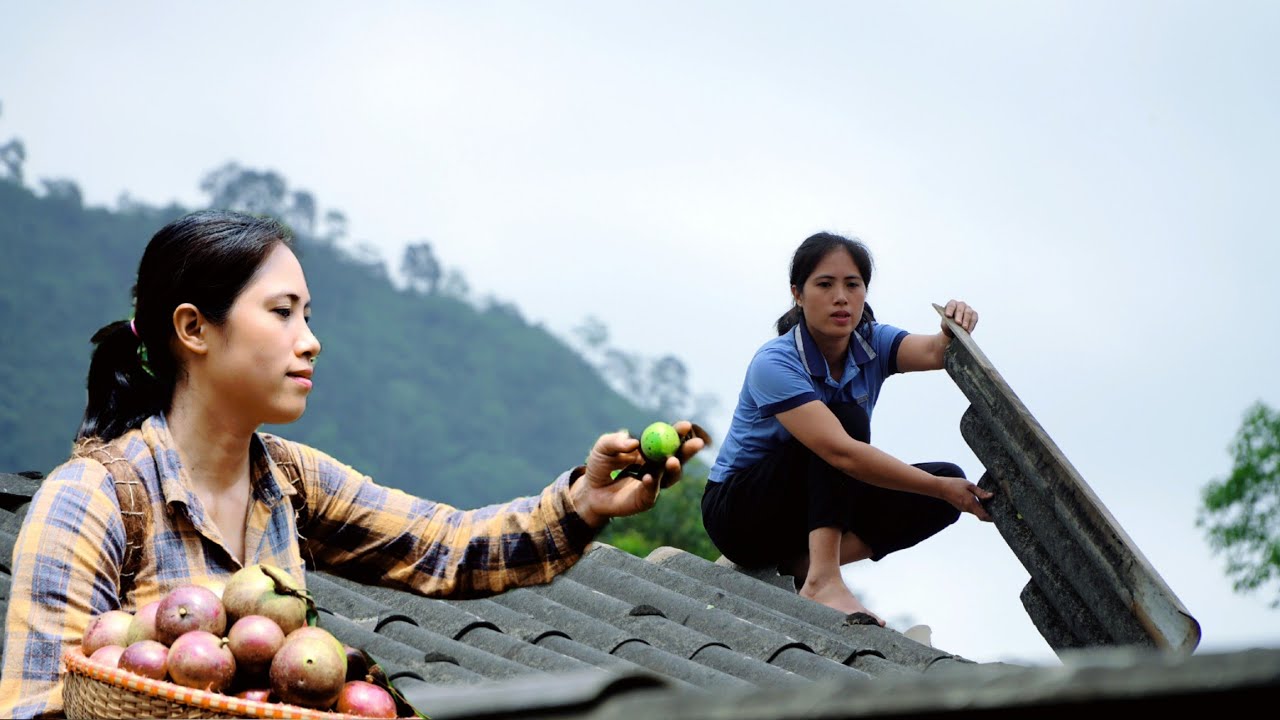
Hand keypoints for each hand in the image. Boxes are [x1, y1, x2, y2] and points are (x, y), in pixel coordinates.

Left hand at [572, 420, 706, 527]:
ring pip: (671, 476)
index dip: (679, 433)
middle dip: (689, 450)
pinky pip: (653, 491)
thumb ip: (614, 441)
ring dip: (675, 468)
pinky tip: (648, 477)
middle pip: (678, 457)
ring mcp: (655, 483)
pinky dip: (651, 484)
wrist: (590, 491)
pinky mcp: (647, 499)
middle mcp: (657, 466)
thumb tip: (633, 443)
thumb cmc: (599, 466)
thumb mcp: (602, 447)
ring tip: (672, 461)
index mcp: (650, 450)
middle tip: (697, 443)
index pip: (668, 439)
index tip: (686, 426)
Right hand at [936, 476, 993, 521]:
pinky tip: (981, 501)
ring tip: (991, 503)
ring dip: (984, 510)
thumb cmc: (954, 484)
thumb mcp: (969, 485)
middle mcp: (967, 509)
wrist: (940, 488)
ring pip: (977, 512)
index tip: (999, 515)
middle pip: (981, 515)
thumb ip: (980, 492)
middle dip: (989, 514)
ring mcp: (964, 509)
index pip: (983, 516)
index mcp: (970, 503)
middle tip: (998, 508)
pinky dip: (978, 507)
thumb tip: (991, 496)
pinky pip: (972, 509)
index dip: (992, 518)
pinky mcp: (962, 507)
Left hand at [941, 299, 977, 337]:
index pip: (951, 305)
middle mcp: (960, 305)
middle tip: (958, 323)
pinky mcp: (974, 315)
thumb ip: (947, 324)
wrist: (954, 331)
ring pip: (968, 313)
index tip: (948, 315)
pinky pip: (974, 319)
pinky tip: (968, 331)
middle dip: (959, 316)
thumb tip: (952, 324)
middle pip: (960, 309)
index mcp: (951, 304)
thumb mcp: (945, 325)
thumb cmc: (948, 326)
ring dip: (966, 321)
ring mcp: (968, 309)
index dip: (950, 310)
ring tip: (964, 328)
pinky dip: (971, 325)